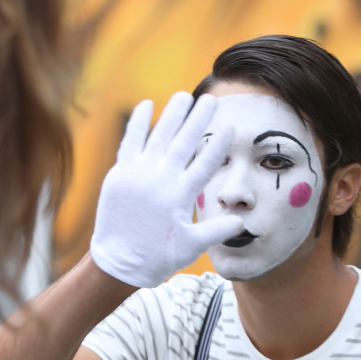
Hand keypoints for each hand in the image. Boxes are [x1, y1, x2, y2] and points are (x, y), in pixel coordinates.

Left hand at [89, 92, 241, 288]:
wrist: (117, 263)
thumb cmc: (157, 258)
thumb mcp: (191, 247)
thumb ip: (218, 231)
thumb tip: (244, 221)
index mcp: (180, 197)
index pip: (205, 164)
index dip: (218, 145)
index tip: (230, 126)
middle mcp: (160, 181)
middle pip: (184, 144)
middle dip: (199, 120)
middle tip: (211, 101)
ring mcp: (137, 175)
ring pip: (158, 137)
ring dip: (172, 115)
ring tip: (184, 96)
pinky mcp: (119, 174)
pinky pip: (130, 142)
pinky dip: (137, 123)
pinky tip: (146, 105)